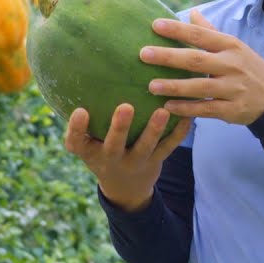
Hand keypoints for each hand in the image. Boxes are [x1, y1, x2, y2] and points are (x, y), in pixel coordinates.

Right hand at [63, 102, 190, 212]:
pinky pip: (168, 147)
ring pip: (145, 147)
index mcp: (90, 152)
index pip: (76, 143)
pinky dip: (179, 132)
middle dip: (120, 127)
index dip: (76, 129)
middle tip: (125, 107)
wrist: (126, 187)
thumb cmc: (102, 150)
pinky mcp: (155, 162)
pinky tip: (187, 115)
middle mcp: (110, 159)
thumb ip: (85, 120)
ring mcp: (134, 162)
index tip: (80, 111)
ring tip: (163, 111)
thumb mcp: (88, 141)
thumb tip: (83, 75)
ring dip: (154, 130)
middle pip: (113, 145)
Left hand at [142, 8, 263, 125]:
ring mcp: (233, 89)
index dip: (178, 30)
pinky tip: (168, 107)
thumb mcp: (235, 47)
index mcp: (231, 46)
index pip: (201, 35)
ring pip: (199, 87)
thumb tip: (192, 13)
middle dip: (169, 57)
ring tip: (151, 86)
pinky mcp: (232, 110)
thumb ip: (211, 32)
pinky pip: (205, 109)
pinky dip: (186, 109)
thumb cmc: (248, 68)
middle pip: (196, 60)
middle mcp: (232, 65)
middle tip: (143, 54)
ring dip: (174, 86)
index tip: (154, 25)